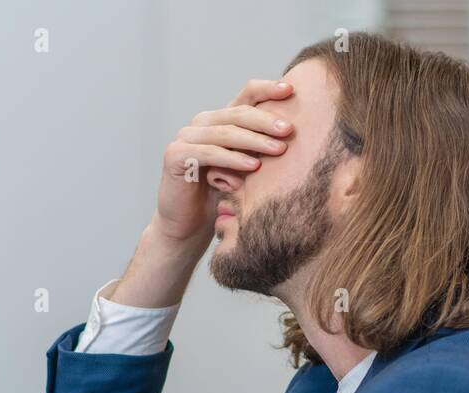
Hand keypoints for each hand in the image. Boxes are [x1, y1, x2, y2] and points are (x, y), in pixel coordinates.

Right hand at [152, 78, 294, 245]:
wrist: (189, 227)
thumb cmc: (222, 198)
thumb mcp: (247, 169)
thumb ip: (260, 149)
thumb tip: (293, 133)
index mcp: (220, 121)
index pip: (245, 96)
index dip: (267, 89)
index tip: (290, 90)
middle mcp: (202, 124)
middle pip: (237, 113)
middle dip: (266, 121)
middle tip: (289, 130)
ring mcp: (186, 137)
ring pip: (225, 132)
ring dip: (254, 141)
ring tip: (278, 149)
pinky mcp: (175, 155)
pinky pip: (209, 154)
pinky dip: (232, 159)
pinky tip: (253, 166)